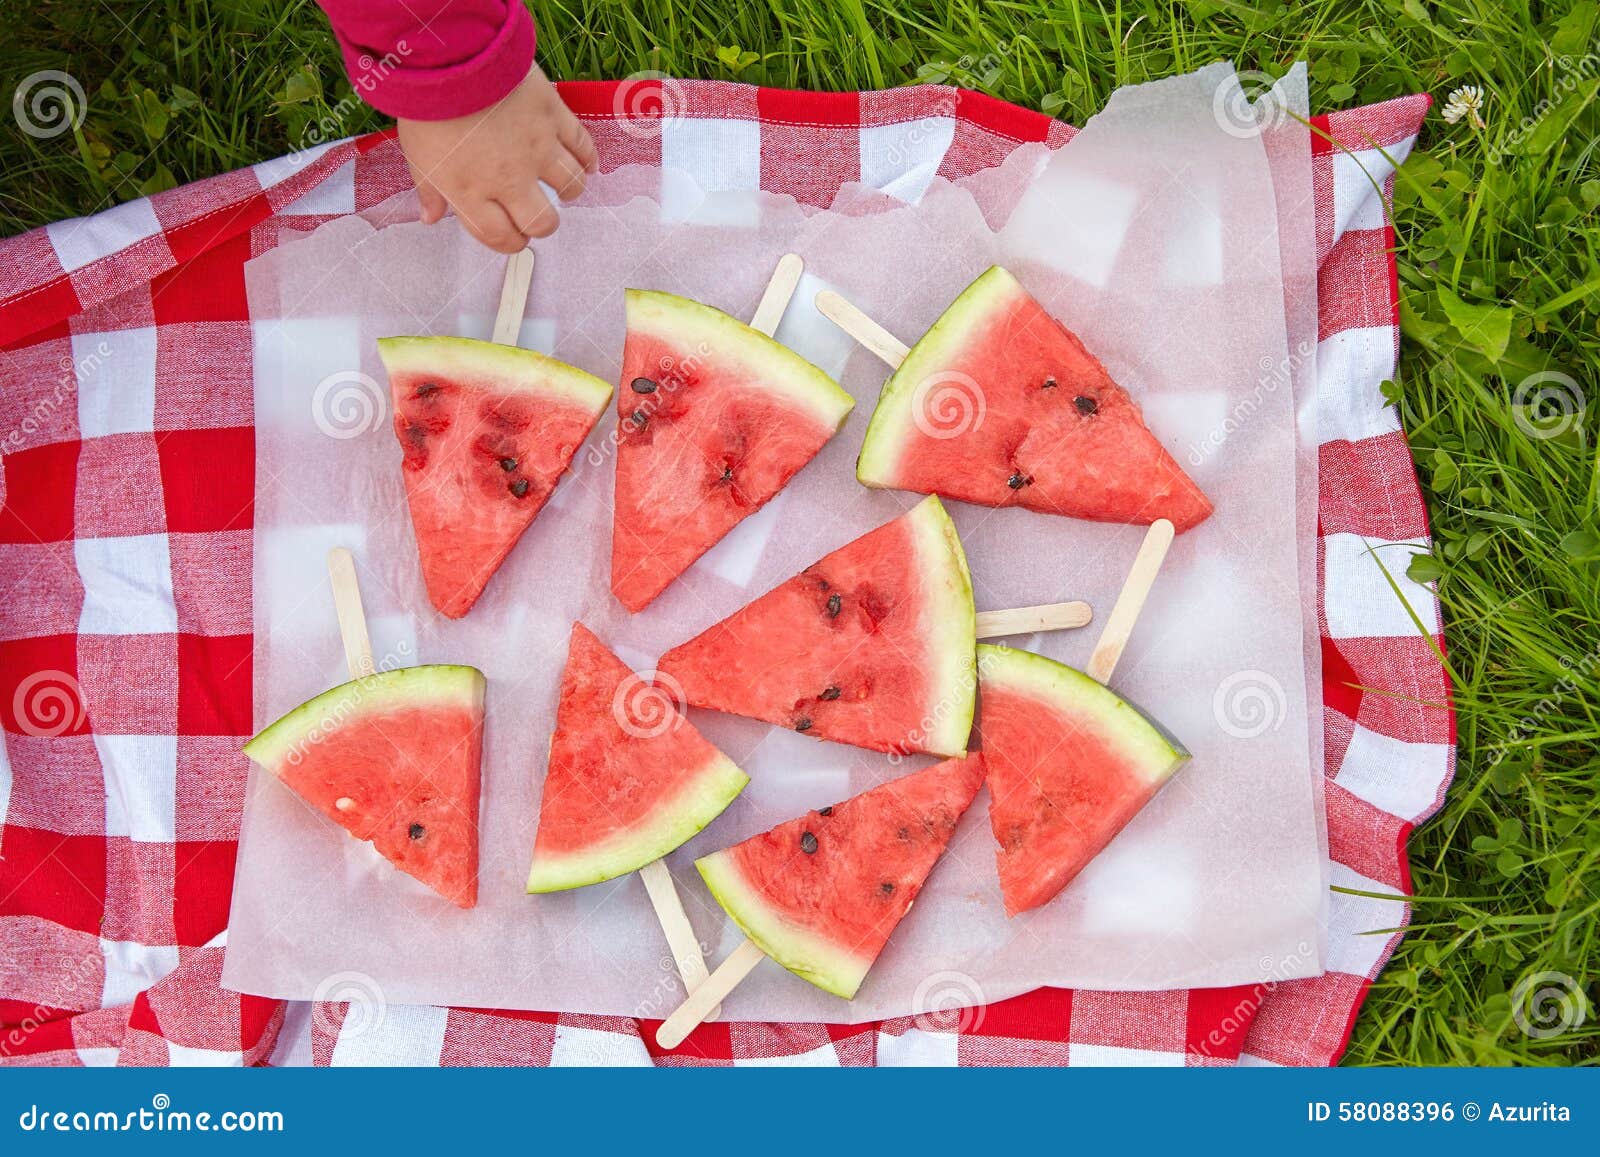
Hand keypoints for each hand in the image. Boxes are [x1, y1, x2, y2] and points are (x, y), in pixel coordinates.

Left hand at [397, 63, 597, 252]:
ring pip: (571, 187)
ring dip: (569, 191)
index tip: (512, 234)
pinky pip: (583, 147)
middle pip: (542, 223)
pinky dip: (588, 159)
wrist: (450, 57)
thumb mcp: (418, 155)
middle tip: (536, 210)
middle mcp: (509, 180)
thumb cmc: (428, 107)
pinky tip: (586, 164)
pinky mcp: (554, 118)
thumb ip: (430, 190)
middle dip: (541, 224)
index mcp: (471, 194)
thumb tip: (432, 216)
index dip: (510, 242)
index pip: (501, 238)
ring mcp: (536, 150)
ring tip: (562, 185)